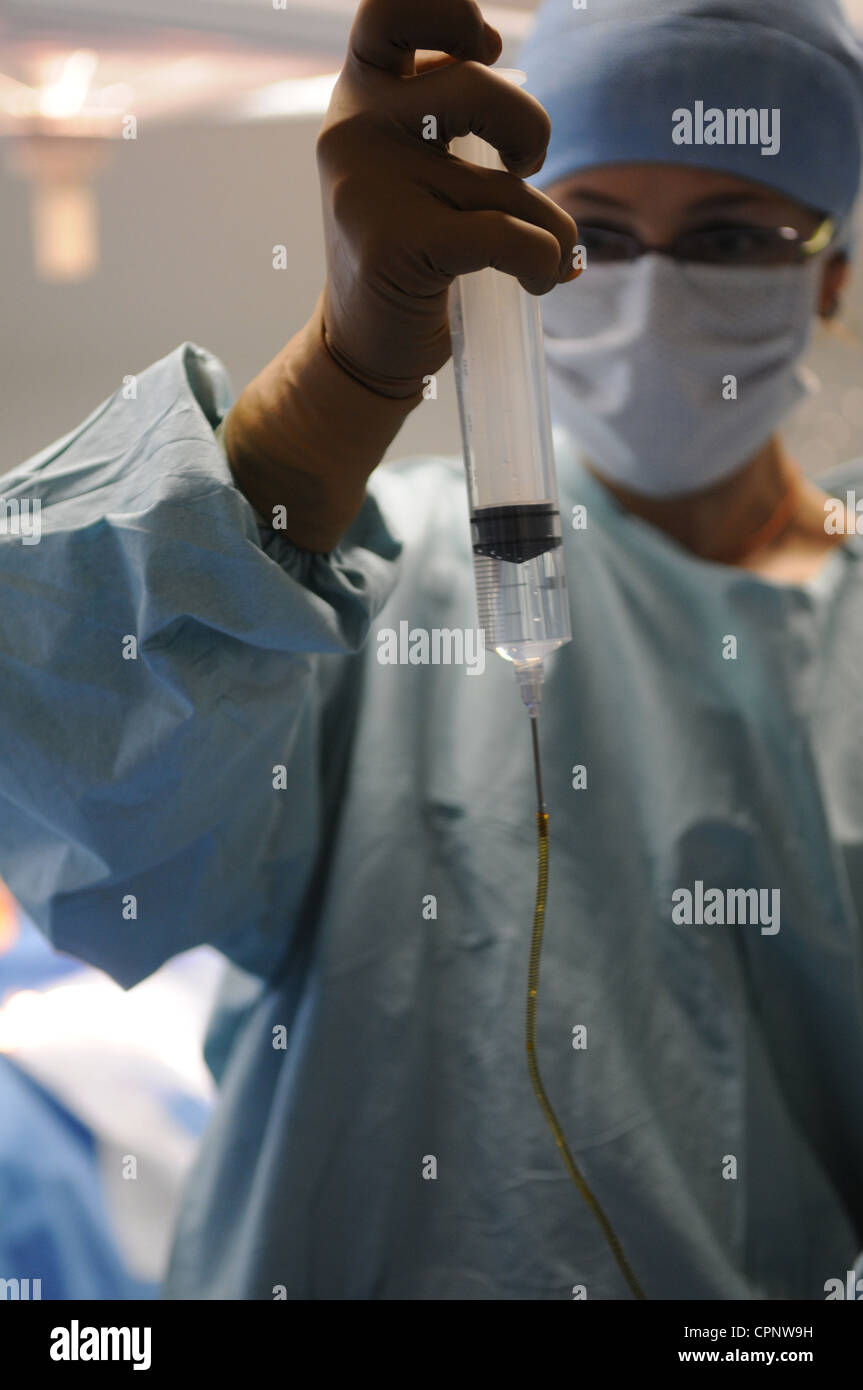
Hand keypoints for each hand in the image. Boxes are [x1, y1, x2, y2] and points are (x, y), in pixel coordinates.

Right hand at [316, 0, 578, 397]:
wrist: (366, 342)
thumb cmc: (408, 245)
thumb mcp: (413, 159)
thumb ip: (441, 105)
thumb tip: (505, 60)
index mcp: (362, 91)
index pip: (392, 5)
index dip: (453, 11)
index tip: (489, 50)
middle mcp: (355, 127)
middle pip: (476, 84)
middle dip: (532, 129)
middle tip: (527, 167)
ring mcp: (369, 186)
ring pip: (506, 182)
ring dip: (553, 223)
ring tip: (548, 248)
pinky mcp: (396, 245)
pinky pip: (508, 236)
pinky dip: (544, 261)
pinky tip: (540, 278)